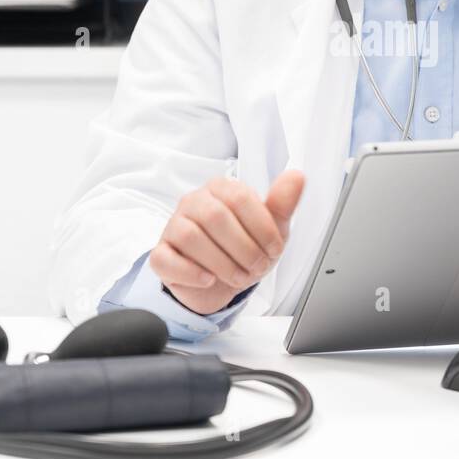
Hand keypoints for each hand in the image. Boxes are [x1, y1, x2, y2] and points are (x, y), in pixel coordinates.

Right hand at [149, 169, 304, 314]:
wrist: (224, 282)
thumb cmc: (246, 248)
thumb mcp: (272, 228)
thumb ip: (282, 203)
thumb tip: (297, 176)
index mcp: (221, 188)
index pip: (240, 198)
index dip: (262, 227)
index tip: (274, 249)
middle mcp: (194, 202)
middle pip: (215, 217)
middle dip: (243, 248)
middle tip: (257, 267)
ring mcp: (173, 226)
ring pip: (191, 237)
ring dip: (221, 263)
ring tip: (238, 276)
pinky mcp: (161, 254)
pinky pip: (166, 259)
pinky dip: (191, 272)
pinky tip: (209, 279)